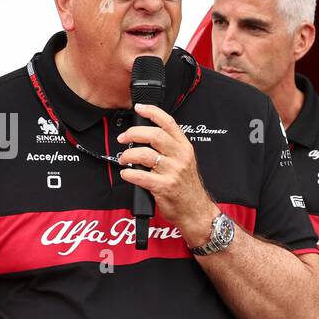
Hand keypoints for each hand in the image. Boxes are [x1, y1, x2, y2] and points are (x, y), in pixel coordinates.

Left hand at [116, 103, 218, 245]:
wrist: (195, 210)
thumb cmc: (186, 187)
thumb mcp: (185, 161)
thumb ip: (170, 147)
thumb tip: (145, 136)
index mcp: (184, 147)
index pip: (169, 123)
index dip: (152, 112)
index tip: (139, 108)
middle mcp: (180, 157)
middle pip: (154, 135)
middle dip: (133, 134)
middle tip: (123, 139)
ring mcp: (173, 172)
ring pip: (144, 154)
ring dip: (128, 155)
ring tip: (124, 159)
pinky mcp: (164, 187)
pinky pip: (140, 176)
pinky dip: (128, 174)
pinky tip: (127, 174)